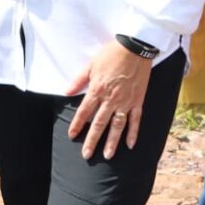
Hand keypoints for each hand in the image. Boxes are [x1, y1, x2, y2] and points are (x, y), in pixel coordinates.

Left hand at [66, 40, 153, 159]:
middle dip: (92, 140)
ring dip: (112, 142)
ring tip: (107, 155)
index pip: (84, 112)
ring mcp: (126, 102)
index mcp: (97, 90)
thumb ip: (78, 81)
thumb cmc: (111, 54)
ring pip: (117, 126)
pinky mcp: (138, 101)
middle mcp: (111, 99)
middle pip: (99, 123)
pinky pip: (136, 120)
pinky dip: (133, 133)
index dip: (77, 125)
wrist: (135, 48)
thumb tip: (66, 92)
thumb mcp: (90, 65)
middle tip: (87, 154)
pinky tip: (130, 145)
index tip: (72, 136)